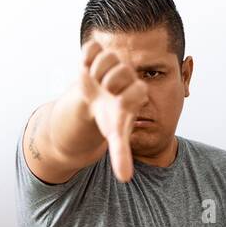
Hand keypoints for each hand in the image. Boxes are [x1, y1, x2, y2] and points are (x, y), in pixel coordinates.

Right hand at [78, 39, 148, 181]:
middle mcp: (128, 75)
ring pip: (108, 58)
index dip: (126, 97)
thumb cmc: (110, 118)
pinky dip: (86, 56)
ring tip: (97, 84)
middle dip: (111, 84)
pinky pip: (92, 47)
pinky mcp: (97, 54)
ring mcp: (113, 63)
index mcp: (136, 93)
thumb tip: (125, 179)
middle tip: (106, 93)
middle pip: (123, 71)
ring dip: (97, 73)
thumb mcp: (116, 135)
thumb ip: (121, 154)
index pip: (139, 90)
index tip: (118, 105)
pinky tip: (86, 68)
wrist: (95, 101)